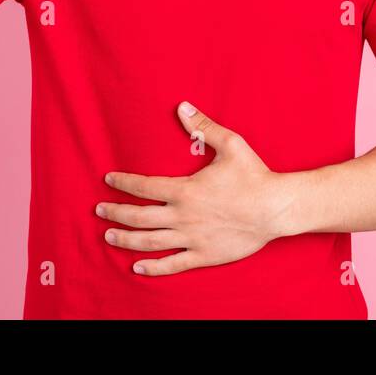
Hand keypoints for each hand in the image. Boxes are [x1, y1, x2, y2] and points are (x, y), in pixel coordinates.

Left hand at [97, 102, 298, 275]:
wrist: (276, 208)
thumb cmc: (254, 176)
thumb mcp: (230, 144)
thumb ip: (204, 126)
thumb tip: (182, 107)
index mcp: (185, 190)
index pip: (144, 187)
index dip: (123, 183)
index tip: (109, 180)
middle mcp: (183, 216)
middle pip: (139, 217)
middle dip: (115, 212)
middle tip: (99, 210)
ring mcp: (192, 238)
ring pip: (150, 242)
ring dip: (126, 238)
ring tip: (109, 235)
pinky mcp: (204, 255)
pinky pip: (173, 264)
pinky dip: (153, 267)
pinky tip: (137, 266)